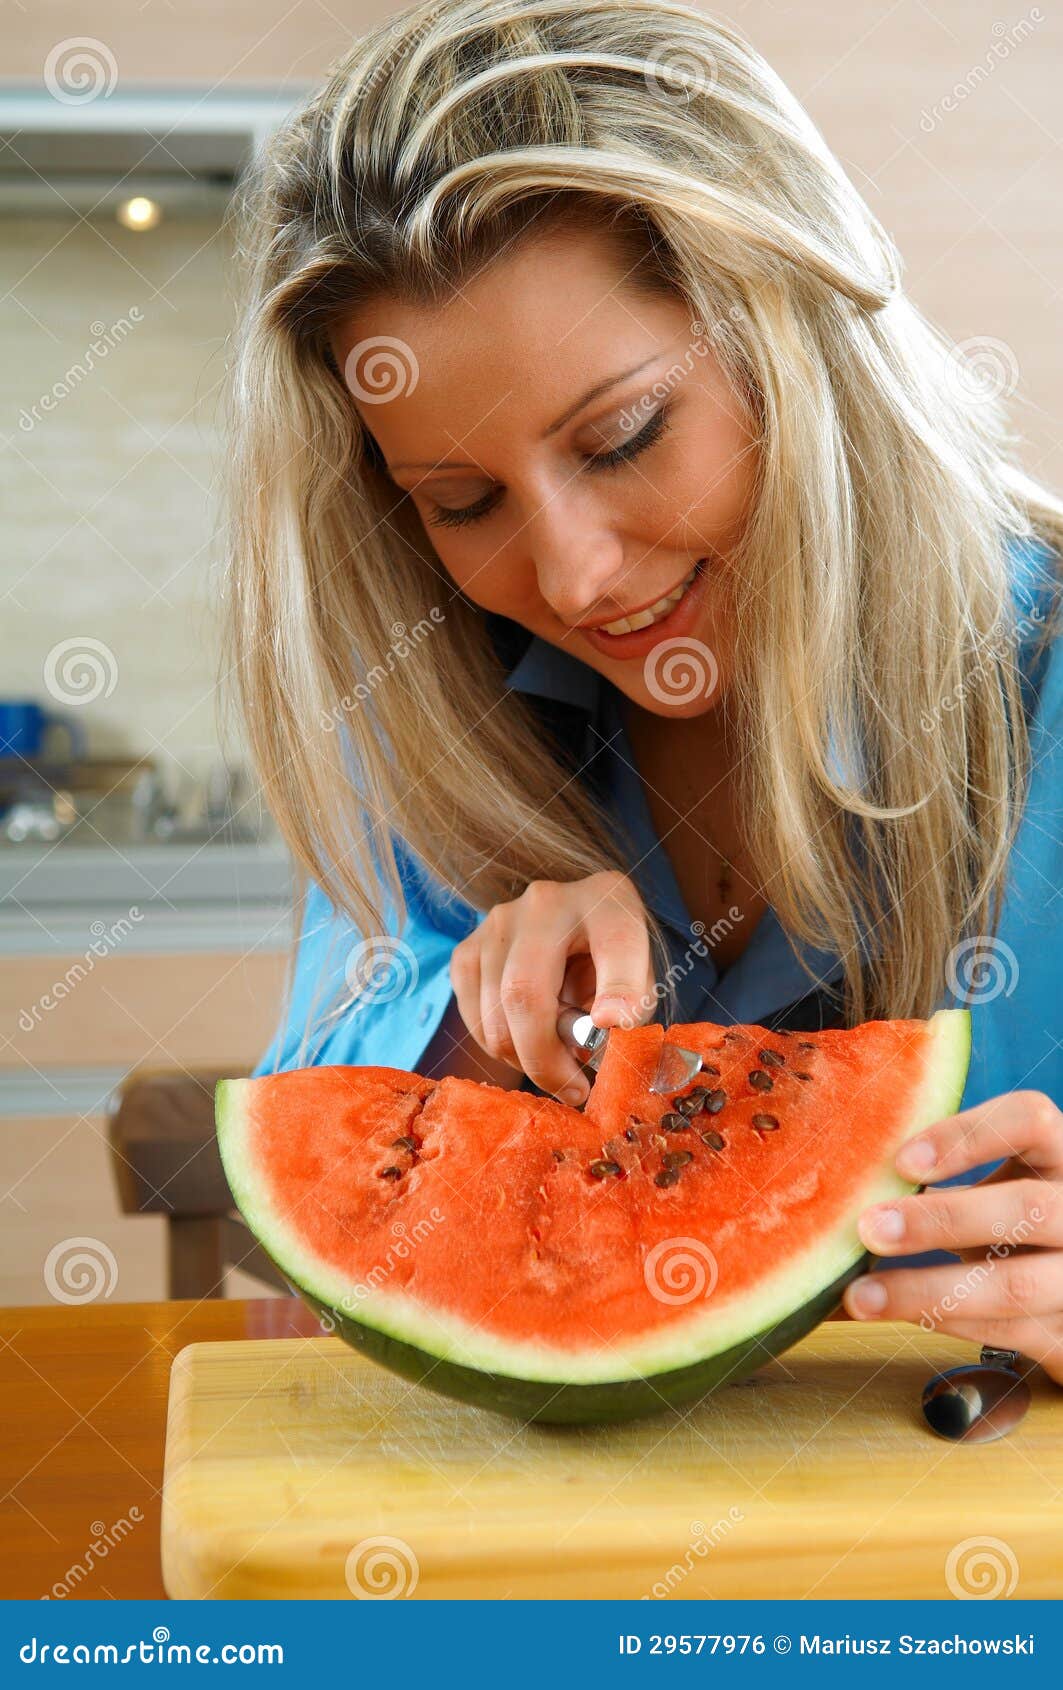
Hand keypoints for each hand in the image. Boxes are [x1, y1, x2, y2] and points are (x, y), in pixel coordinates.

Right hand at [448, 871, 655, 1105]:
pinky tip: (523, 1042)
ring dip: (521, 1056)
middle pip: (523, 992)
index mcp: (605, 902)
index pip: (617, 942)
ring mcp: (497, 923)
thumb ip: (632, 1000)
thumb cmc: (610, 963)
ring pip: (492, 1012)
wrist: (575, 931)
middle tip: (573, 1090)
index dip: (619, 989)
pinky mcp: (467, 947)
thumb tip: (607, 1023)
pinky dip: (496, 1043)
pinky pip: (472, 1014)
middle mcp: (543, 902)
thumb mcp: (639, 978)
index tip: (615, 1027)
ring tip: (553, 1062)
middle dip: (545, 1058)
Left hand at [845, 1089, 1062, 1385]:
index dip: (968, 1135)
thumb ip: (936, 1177)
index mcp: (1059, 1156)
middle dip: (943, 1219)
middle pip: (1028, 1206)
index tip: (901, 1162)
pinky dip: (941, 1324)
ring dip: (929, 1290)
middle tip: (869, 1228)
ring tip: (860, 1295)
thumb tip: (830, 1180)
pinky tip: (893, 1314)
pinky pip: (1006, 1333)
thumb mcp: (993, 1187)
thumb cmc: (1012, 1225)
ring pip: (1018, 1284)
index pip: (1031, 1120)